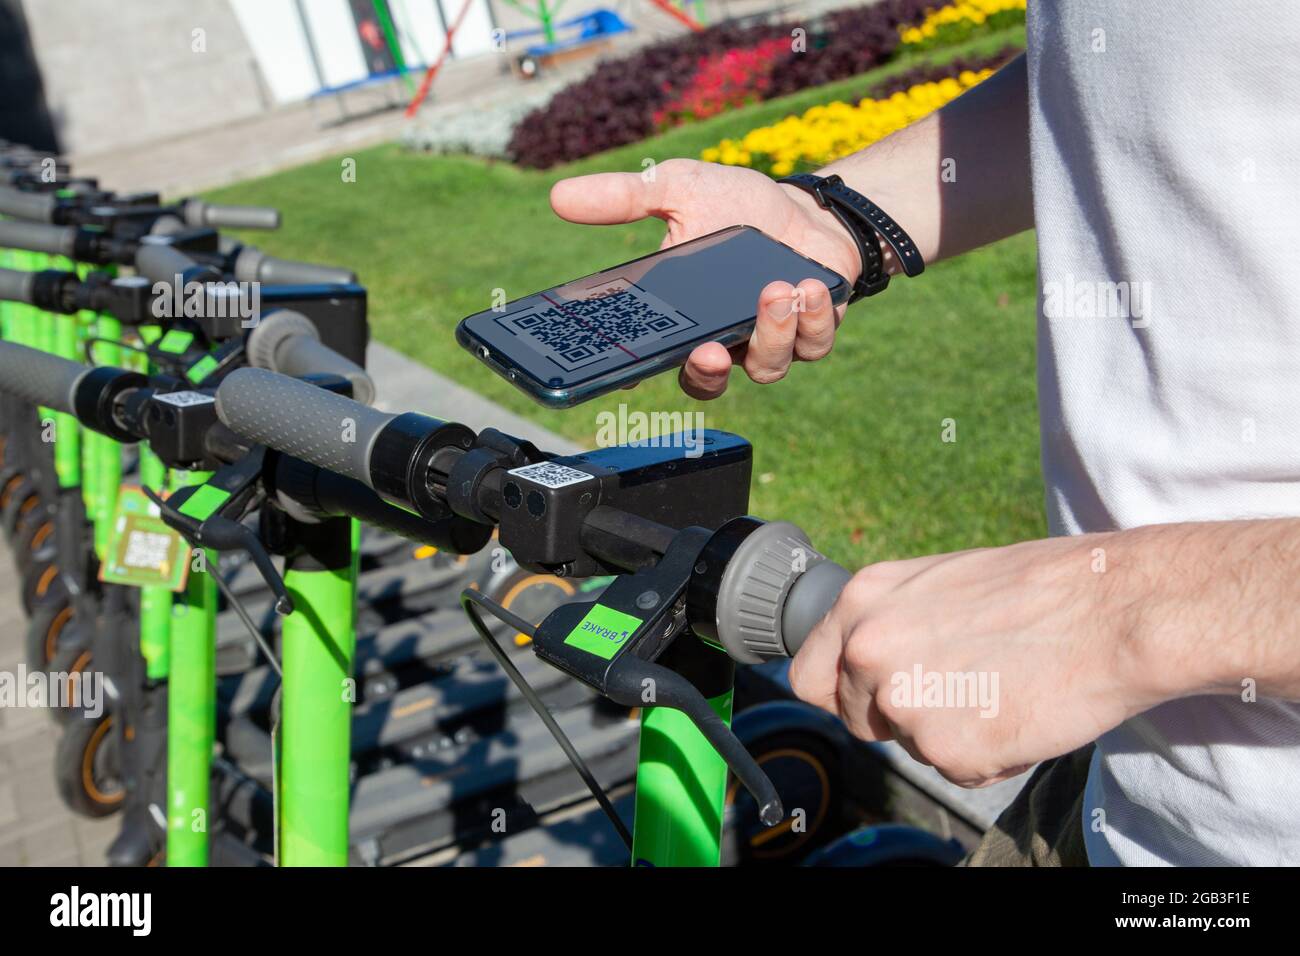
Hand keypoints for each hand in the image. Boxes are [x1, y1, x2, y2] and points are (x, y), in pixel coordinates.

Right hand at [550, 159, 861, 398]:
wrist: (806, 207)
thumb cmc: (738, 206)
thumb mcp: (679, 190)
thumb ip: (624, 197)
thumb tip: (558, 195)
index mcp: (682, 318)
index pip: (651, 357)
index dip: (637, 374)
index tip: (628, 373)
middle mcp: (722, 341)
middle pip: (706, 382)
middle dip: (706, 372)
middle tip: (708, 352)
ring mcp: (768, 342)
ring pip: (764, 367)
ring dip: (771, 333)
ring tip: (774, 289)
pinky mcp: (812, 334)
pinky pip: (812, 345)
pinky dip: (812, 319)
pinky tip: (808, 287)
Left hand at [788, 534, 1164, 787]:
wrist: (1113, 611)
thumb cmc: (1039, 588)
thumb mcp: (937, 582)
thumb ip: (889, 622)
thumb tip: (864, 660)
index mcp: (862, 601)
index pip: (809, 675)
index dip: (844, 692)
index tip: (871, 695)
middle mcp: (869, 651)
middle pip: (858, 719)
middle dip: (901, 716)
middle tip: (963, 685)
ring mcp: (906, 704)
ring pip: (912, 747)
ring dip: (951, 733)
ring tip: (1004, 685)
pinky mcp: (950, 751)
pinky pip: (957, 771)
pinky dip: (989, 755)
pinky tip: (1020, 709)